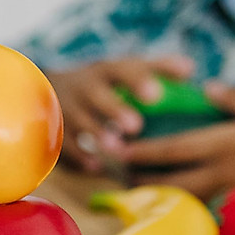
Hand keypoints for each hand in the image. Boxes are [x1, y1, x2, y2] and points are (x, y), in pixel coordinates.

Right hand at [48, 55, 196, 172]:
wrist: (44, 87)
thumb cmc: (101, 82)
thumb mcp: (123, 68)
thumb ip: (157, 67)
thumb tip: (191, 68)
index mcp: (106, 71)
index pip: (123, 70)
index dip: (138, 82)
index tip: (156, 95)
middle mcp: (85, 88)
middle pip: (98, 96)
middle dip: (114, 110)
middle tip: (135, 126)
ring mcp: (67, 109)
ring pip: (79, 121)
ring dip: (97, 135)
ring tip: (116, 149)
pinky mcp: (55, 131)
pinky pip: (63, 144)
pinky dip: (79, 156)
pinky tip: (95, 167)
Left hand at [114, 82, 234, 212]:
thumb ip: (234, 99)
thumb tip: (205, 89)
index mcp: (227, 142)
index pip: (173, 149)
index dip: (142, 151)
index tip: (119, 148)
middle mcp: (225, 172)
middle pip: (170, 181)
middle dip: (141, 180)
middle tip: (117, 176)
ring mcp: (234, 195)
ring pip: (184, 201)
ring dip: (160, 197)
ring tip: (138, 191)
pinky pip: (207, 213)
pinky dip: (186, 210)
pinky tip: (174, 208)